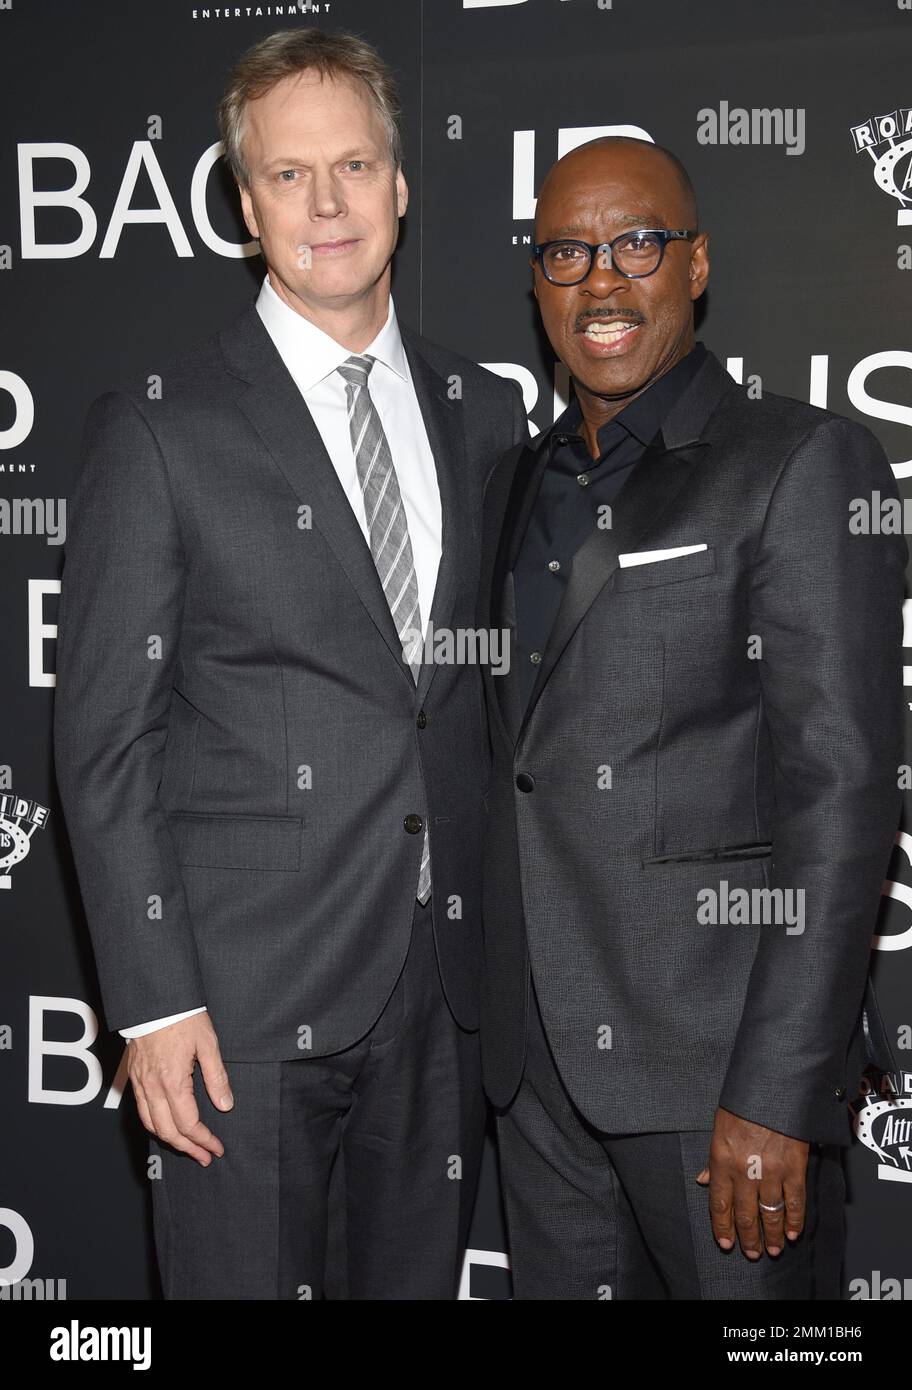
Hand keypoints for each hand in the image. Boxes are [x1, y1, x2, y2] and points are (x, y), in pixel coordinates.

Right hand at [126, 1011, 232, 1166]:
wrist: (155, 999)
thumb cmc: (183, 1018)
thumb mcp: (208, 1044)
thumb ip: (216, 1077)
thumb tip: (225, 1105)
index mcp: (172, 1081)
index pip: (188, 1123)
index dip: (204, 1140)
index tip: (216, 1148)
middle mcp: (152, 1087)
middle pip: (167, 1131)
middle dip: (188, 1148)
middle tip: (204, 1157)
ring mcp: (140, 1082)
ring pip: (150, 1124)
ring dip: (169, 1140)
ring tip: (188, 1147)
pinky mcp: (134, 1076)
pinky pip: (141, 1110)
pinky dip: (154, 1125)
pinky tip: (166, 1126)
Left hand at [695, 1106, 808, 1258]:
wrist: (773, 1087)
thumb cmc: (744, 1103)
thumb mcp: (719, 1127)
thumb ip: (713, 1159)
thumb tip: (703, 1179)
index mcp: (721, 1160)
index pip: (719, 1203)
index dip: (722, 1227)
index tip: (725, 1242)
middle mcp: (744, 1171)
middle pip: (744, 1215)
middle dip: (748, 1238)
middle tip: (752, 1252)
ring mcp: (770, 1172)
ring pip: (770, 1214)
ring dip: (771, 1236)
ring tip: (772, 1249)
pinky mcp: (794, 1168)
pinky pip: (795, 1202)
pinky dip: (794, 1221)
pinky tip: (792, 1233)